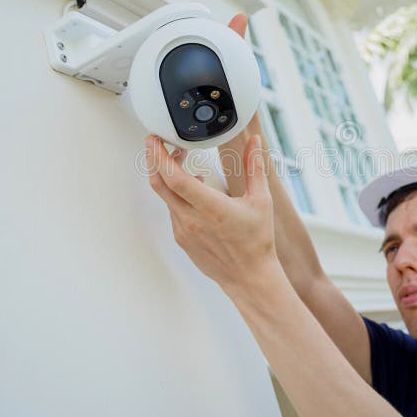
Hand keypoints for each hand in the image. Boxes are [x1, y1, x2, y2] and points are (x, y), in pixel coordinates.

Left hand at [144, 133, 276, 291]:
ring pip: (165, 196)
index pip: (174, 178)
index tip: (155, 139)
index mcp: (211, 208)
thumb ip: (255, 166)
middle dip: (155, 159)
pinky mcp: (181, 239)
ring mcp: (183, 230)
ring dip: (168, 176)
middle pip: (160, 183)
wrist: (249, 277)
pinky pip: (172, 210)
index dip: (159, 156)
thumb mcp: (261, 200)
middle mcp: (191, 219)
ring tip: (182, 161)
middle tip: (161, 143)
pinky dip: (176, 194)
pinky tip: (193, 189)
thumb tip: (254, 141)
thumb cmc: (257, 241)